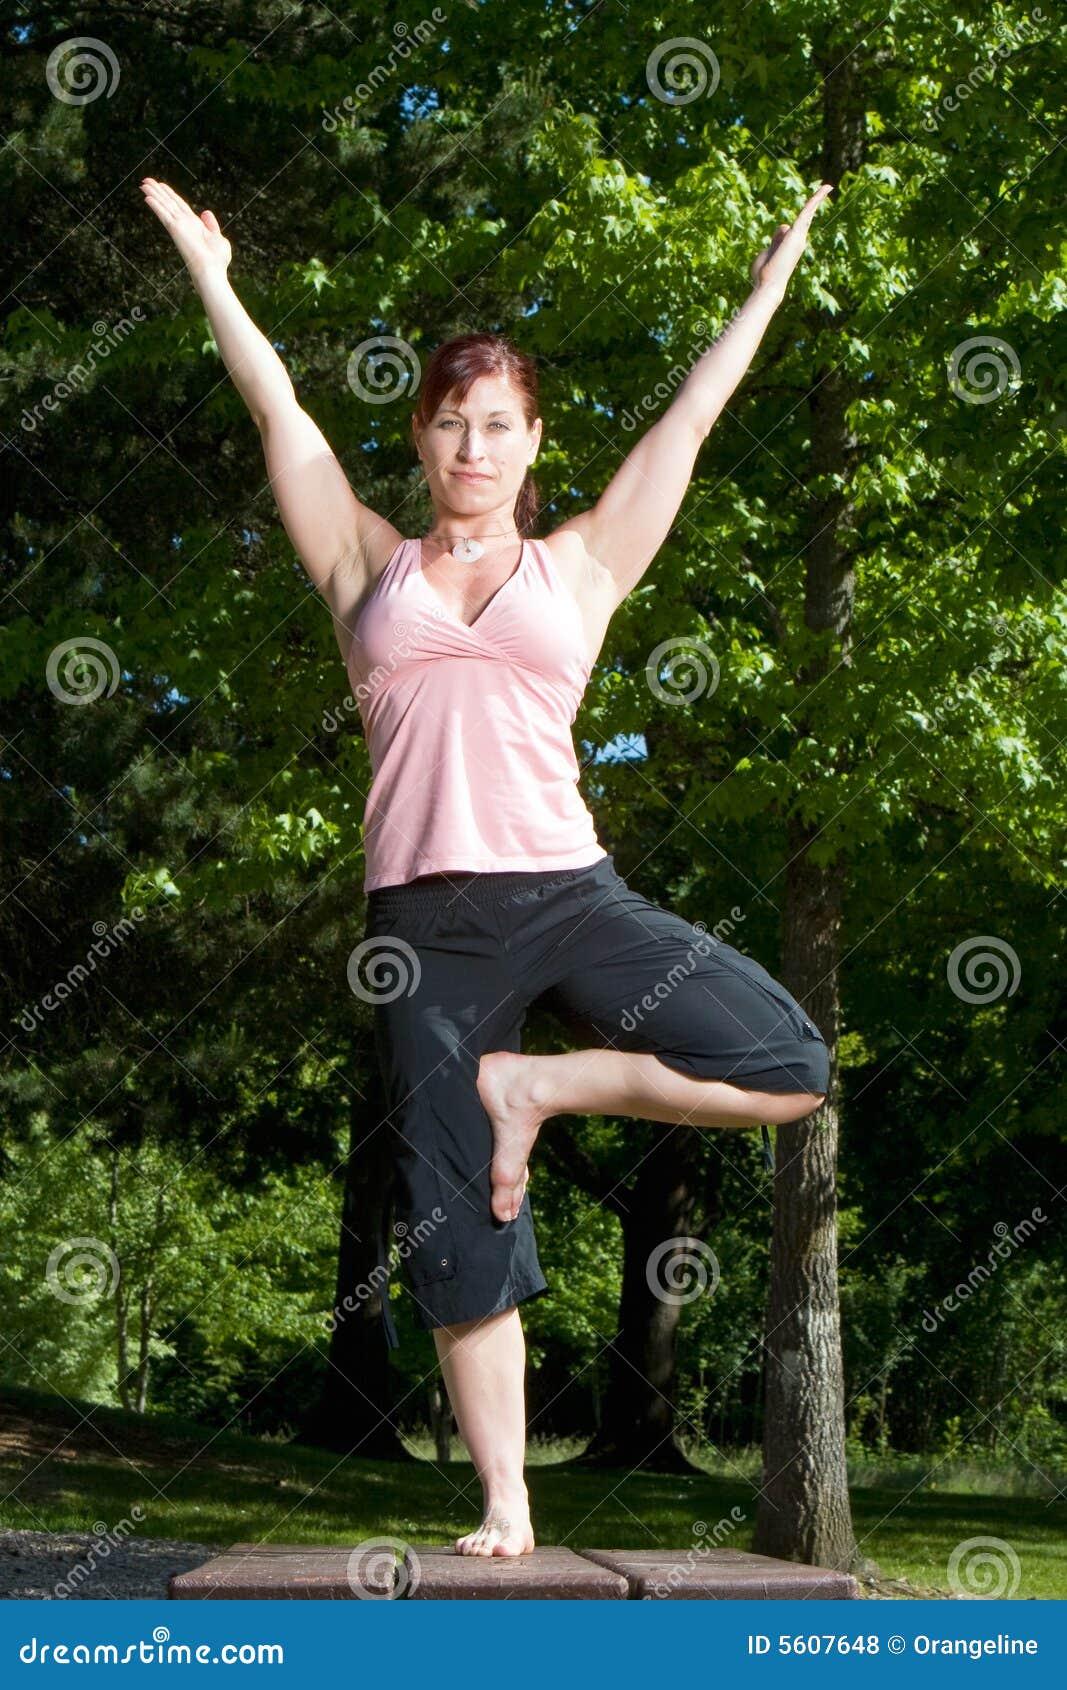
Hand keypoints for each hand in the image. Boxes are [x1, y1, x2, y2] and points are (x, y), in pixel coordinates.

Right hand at [139, 177, 231, 282]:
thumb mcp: (218, 237)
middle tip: (146, 180)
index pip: (180, 205)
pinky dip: (155, 205)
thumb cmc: (218, 260)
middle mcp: (185, 224)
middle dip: (158, 191)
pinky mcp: (175, 229)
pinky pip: (163, 214)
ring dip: (153, 194)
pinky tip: (146, 197)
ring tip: (143, 183)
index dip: (170, 194)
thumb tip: (206, 212)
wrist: (213, 271)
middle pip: (169, 203)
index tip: (161, 185)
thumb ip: (212, 224)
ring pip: (164, 206)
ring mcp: (179, 226)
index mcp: (195, 225)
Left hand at [750, 182, 833, 298]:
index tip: (800, 213)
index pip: (794, 226)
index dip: (792, 222)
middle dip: (815, 203)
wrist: (768, 284)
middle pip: (807, 217)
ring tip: (828, 186)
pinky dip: (815, 201)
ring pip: (809, 213)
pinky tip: (824, 190)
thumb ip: (776, 239)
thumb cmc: (764, 273)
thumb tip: (784, 225)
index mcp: (791, 244)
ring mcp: (799, 237)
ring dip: (818, 198)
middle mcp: (799, 240)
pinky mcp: (796, 233)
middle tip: (826, 189)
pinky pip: (806, 212)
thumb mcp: (768, 251)